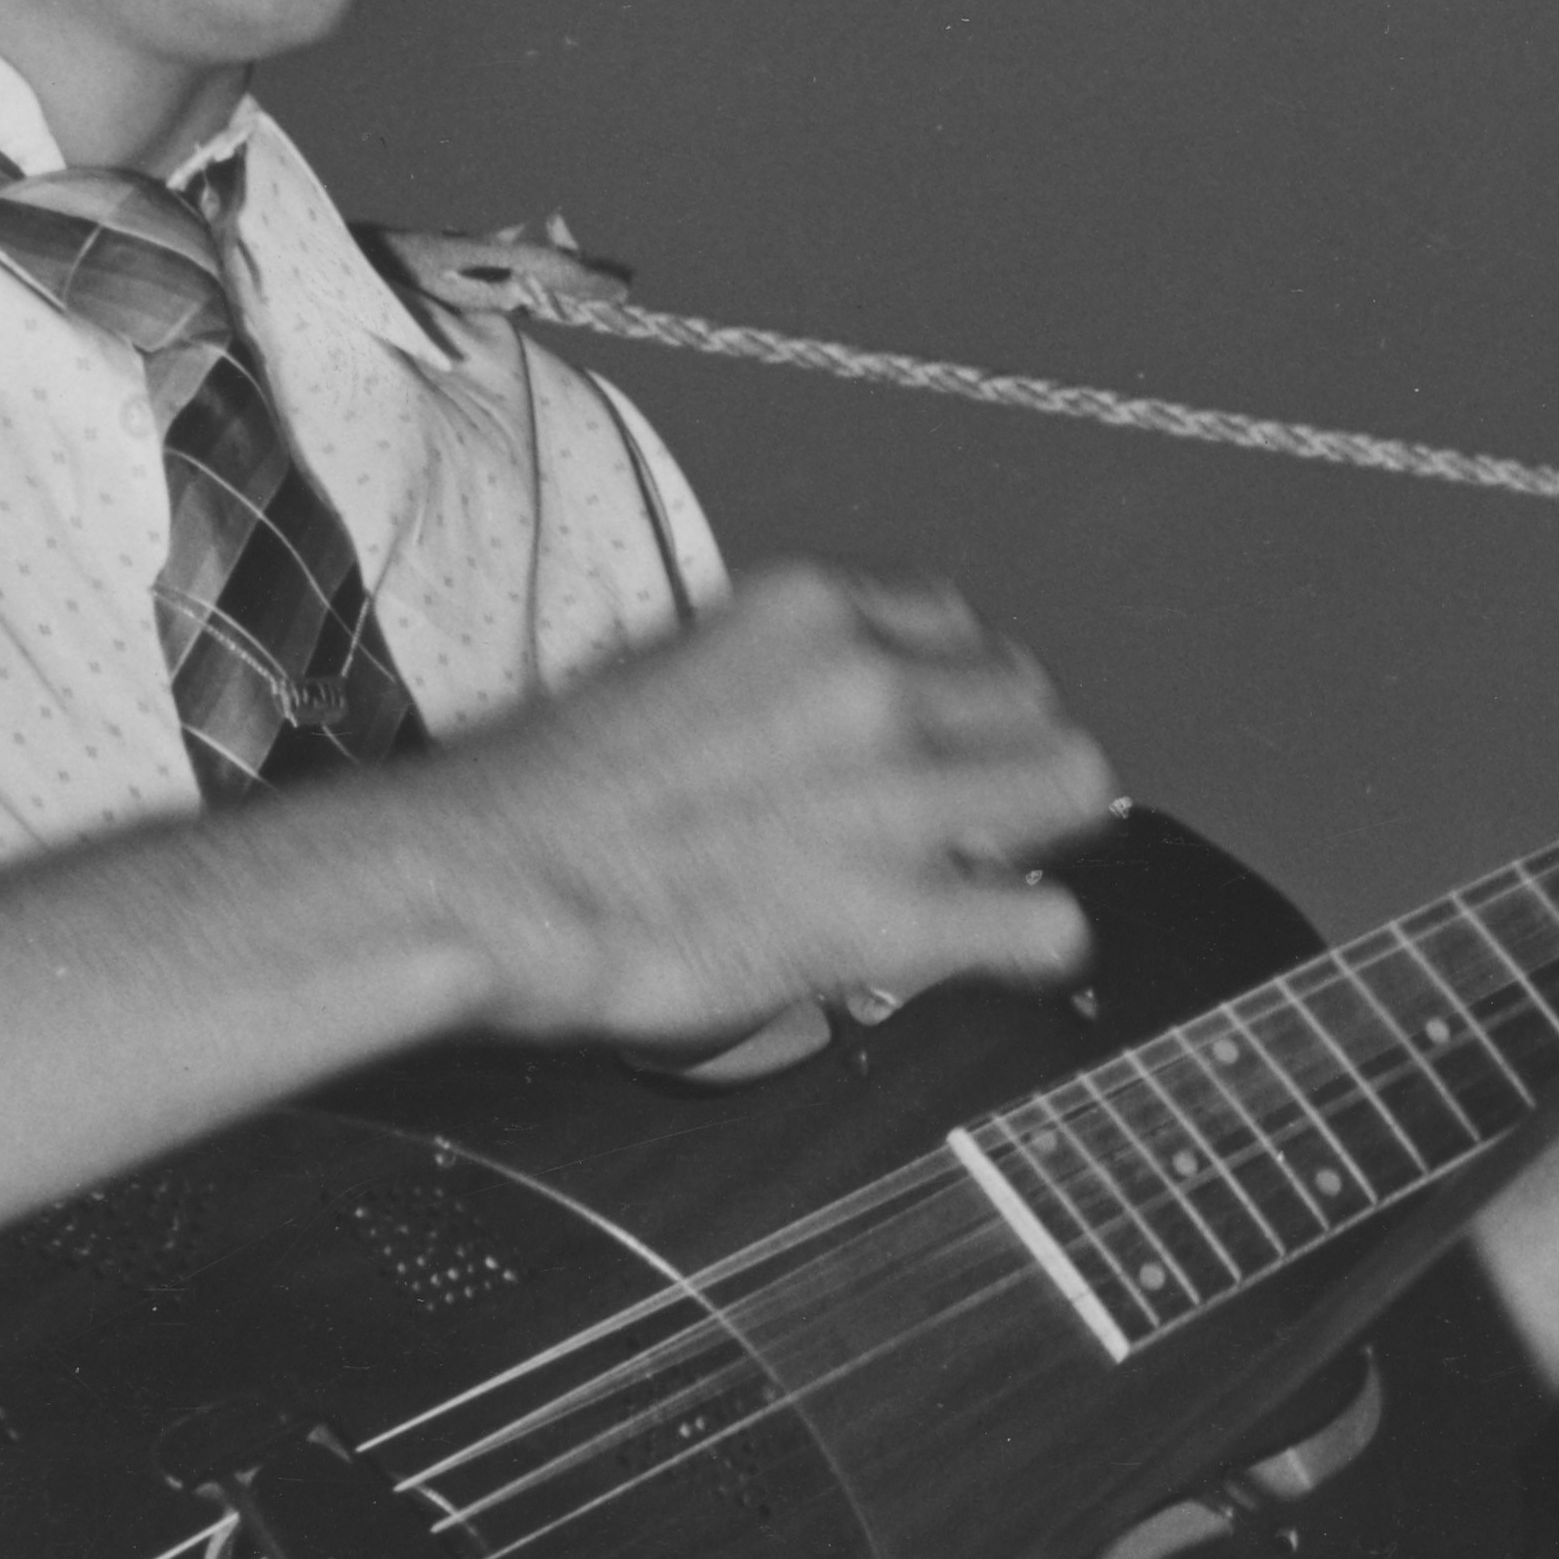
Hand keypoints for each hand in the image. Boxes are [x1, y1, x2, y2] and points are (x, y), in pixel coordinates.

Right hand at [404, 570, 1114, 1040]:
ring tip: (988, 866)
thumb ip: (768, 674)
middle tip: (966, 809)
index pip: (957, 626)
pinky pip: (1044, 922)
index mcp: (810, 612)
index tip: (932, 733)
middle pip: (1032, 697)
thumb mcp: (667, 664)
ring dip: (1038, 830)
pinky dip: (1030, 940)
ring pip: (1075, 783)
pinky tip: (994, 946)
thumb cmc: (541, 793)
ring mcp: (895, 794)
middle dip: (1006, 753)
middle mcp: (871, 684)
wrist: (483, 882)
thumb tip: (818, 707)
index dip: (954, 691)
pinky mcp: (896, 909)